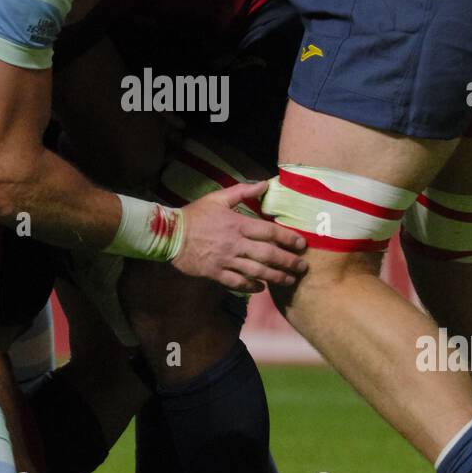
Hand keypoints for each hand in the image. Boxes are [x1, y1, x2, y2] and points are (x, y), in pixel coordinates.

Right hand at [175, 182, 307, 291]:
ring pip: (256, 272)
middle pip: (267, 255)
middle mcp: (234, 244)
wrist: (169, 233)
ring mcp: (225, 260)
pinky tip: (262, 288)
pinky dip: (251, 287)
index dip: (287, 238)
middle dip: (288, 262)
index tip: (302, 244)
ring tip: (290, 280)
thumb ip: (242, 191)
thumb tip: (265, 184)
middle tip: (303, 267)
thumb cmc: (195, 215)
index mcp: (236, 224)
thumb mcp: (217, 198)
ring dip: (276, 277)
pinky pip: (237, 283)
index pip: (268, 232)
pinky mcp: (215, 273)